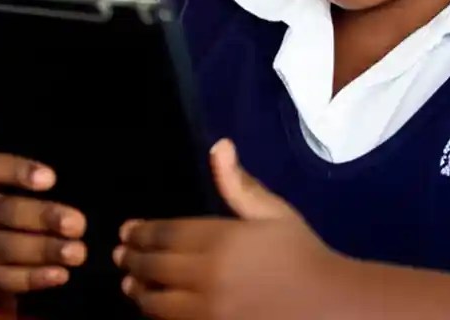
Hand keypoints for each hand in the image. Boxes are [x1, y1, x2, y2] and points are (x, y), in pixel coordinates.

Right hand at [0, 152, 87, 299]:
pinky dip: (34, 278)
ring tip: (75, 252)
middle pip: (3, 211)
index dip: (19, 172)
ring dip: (44, 251)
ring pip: (5, 248)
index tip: (51, 178)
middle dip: (43, 217)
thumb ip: (20, 181)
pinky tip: (58, 274)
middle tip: (77, 223)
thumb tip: (71, 187)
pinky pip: (3, 279)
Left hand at [114, 139, 345, 319]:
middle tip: (120, 256)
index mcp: (221, 239)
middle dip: (131, 260)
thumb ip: (238, 185)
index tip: (126, 231)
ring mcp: (207, 311)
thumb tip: (219, 146)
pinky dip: (158, 314)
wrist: (329, 305)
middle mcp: (207, 275)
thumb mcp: (272, 213)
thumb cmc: (300, 254)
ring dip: (138, 292)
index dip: (140, 232)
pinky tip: (155, 308)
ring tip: (130, 285)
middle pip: (153, 267)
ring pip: (156, 303)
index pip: (164, 234)